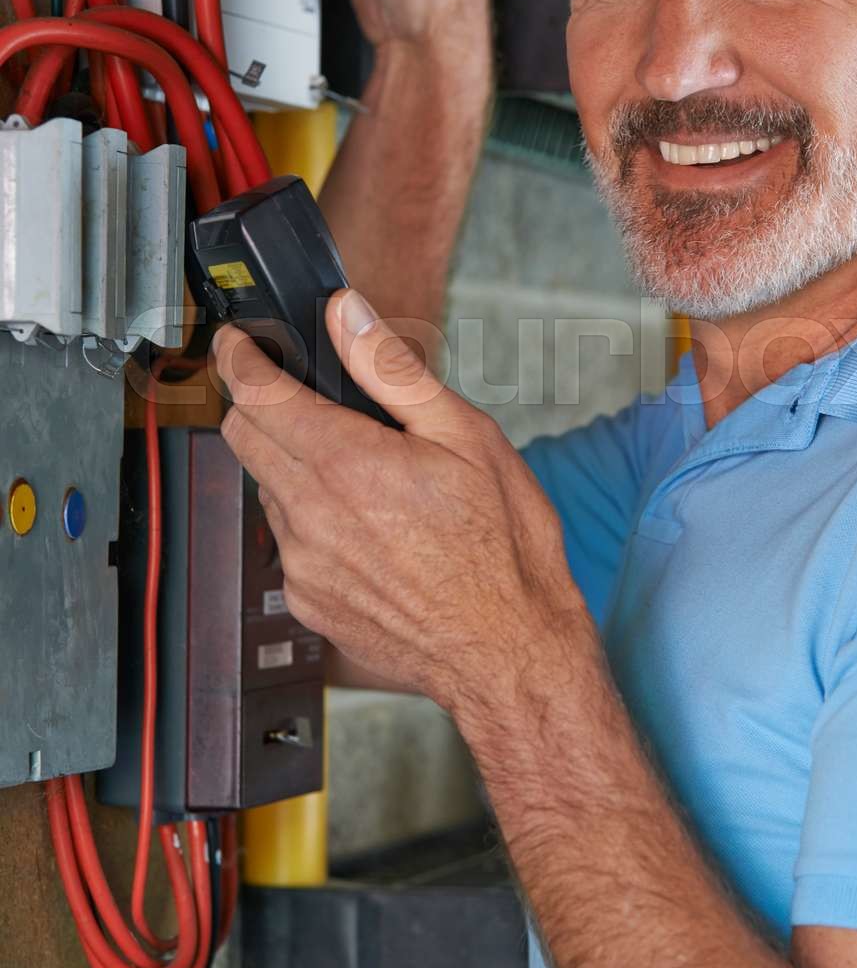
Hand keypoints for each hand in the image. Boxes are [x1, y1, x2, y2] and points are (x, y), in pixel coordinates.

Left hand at [213, 291, 585, 712]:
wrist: (507, 652)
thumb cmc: (503, 547)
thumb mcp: (466, 437)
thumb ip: (392, 371)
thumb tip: (347, 315)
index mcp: (347, 464)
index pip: (255, 393)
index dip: (238, 356)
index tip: (238, 342)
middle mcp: (311, 516)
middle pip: (242, 437)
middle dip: (256, 403)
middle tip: (295, 392)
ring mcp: (304, 565)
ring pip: (266, 491)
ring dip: (291, 467)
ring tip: (360, 472)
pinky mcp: (308, 602)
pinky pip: (290, 543)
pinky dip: (312, 521)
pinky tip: (368, 528)